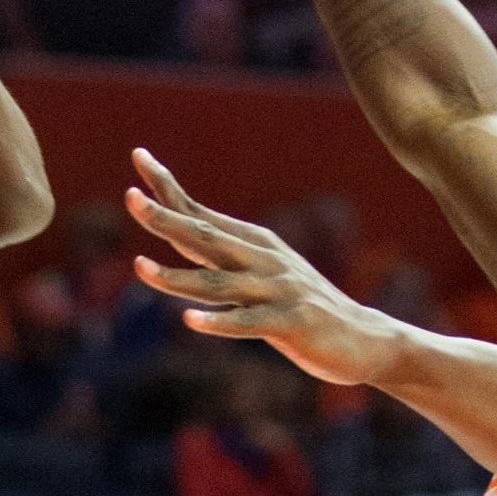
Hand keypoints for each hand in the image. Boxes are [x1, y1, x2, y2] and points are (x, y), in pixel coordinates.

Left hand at [124, 147, 394, 385]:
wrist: (365, 339)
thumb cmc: (303, 308)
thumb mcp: (261, 275)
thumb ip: (221, 259)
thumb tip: (179, 239)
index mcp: (254, 243)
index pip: (200, 212)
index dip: (168, 187)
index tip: (139, 156)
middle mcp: (263, 259)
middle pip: (205, 237)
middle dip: (166, 219)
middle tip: (131, 199)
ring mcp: (278, 290)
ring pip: (218, 282)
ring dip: (176, 277)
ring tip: (139, 268)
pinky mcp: (292, 322)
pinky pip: (248, 322)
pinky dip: (219, 322)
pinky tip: (190, 321)